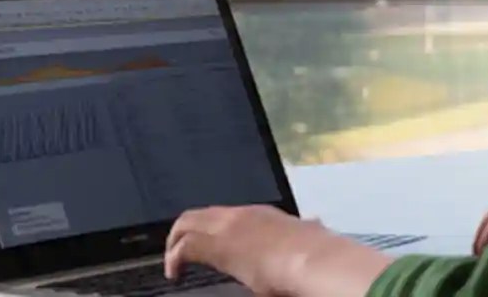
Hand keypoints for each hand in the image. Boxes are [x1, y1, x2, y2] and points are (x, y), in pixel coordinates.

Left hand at [165, 205, 391, 295]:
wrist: (312, 259)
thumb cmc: (313, 253)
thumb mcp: (309, 235)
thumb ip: (307, 228)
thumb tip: (316, 222)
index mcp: (262, 213)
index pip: (226, 215)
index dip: (212, 228)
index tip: (210, 243)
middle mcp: (241, 215)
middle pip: (200, 214)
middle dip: (184, 230)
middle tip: (177, 251)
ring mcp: (226, 227)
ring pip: (186, 223)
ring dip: (175, 242)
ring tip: (172, 263)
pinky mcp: (216, 246)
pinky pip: (183, 247)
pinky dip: (173, 259)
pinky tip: (174, 273)